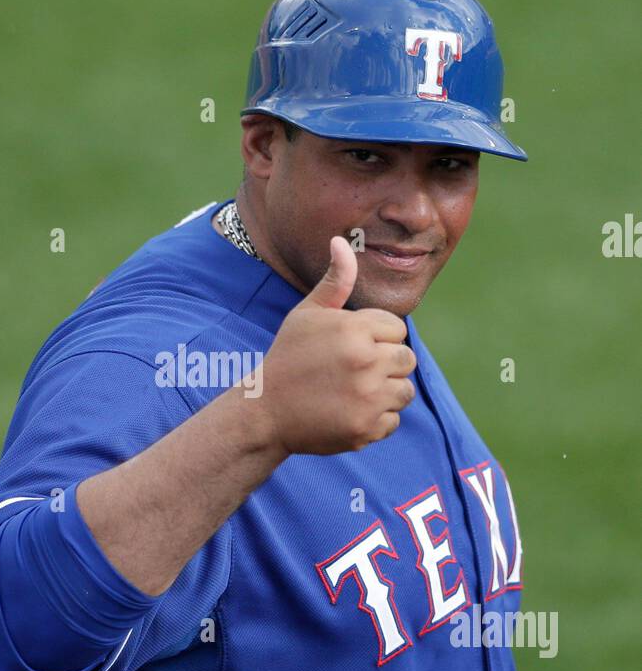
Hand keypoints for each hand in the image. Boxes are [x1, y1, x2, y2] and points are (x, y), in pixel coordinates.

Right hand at [256, 236, 416, 456]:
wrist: (264, 412)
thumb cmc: (288, 357)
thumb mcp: (307, 314)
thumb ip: (335, 281)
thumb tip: (342, 241)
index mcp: (354, 330)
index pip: (397, 330)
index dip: (377, 337)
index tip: (351, 348)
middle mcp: (365, 362)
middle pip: (406, 359)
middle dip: (386, 364)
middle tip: (353, 372)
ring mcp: (367, 398)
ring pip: (404, 392)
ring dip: (385, 393)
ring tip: (353, 392)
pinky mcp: (365, 429)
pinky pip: (393, 421)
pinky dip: (376, 420)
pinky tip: (349, 413)